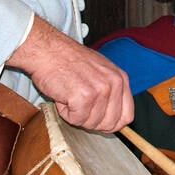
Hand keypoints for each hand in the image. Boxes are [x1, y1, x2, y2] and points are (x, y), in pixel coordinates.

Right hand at [6, 15, 133, 130]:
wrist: (47, 50)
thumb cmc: (68, 59)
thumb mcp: (100, 70)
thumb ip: (110, 90)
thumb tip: (113, 117)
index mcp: (121, 78)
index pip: (127, 116)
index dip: (112, 124)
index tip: (99, 123)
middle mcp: (114, 84)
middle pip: (110, 124)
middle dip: (92, 122)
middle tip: (79, 108)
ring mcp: (100, 91)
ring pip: (92, 124)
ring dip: (76, 115)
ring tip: (70, 95)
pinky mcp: (83, 97)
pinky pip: (76, 120)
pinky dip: (65, 113)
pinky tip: (63, 97)